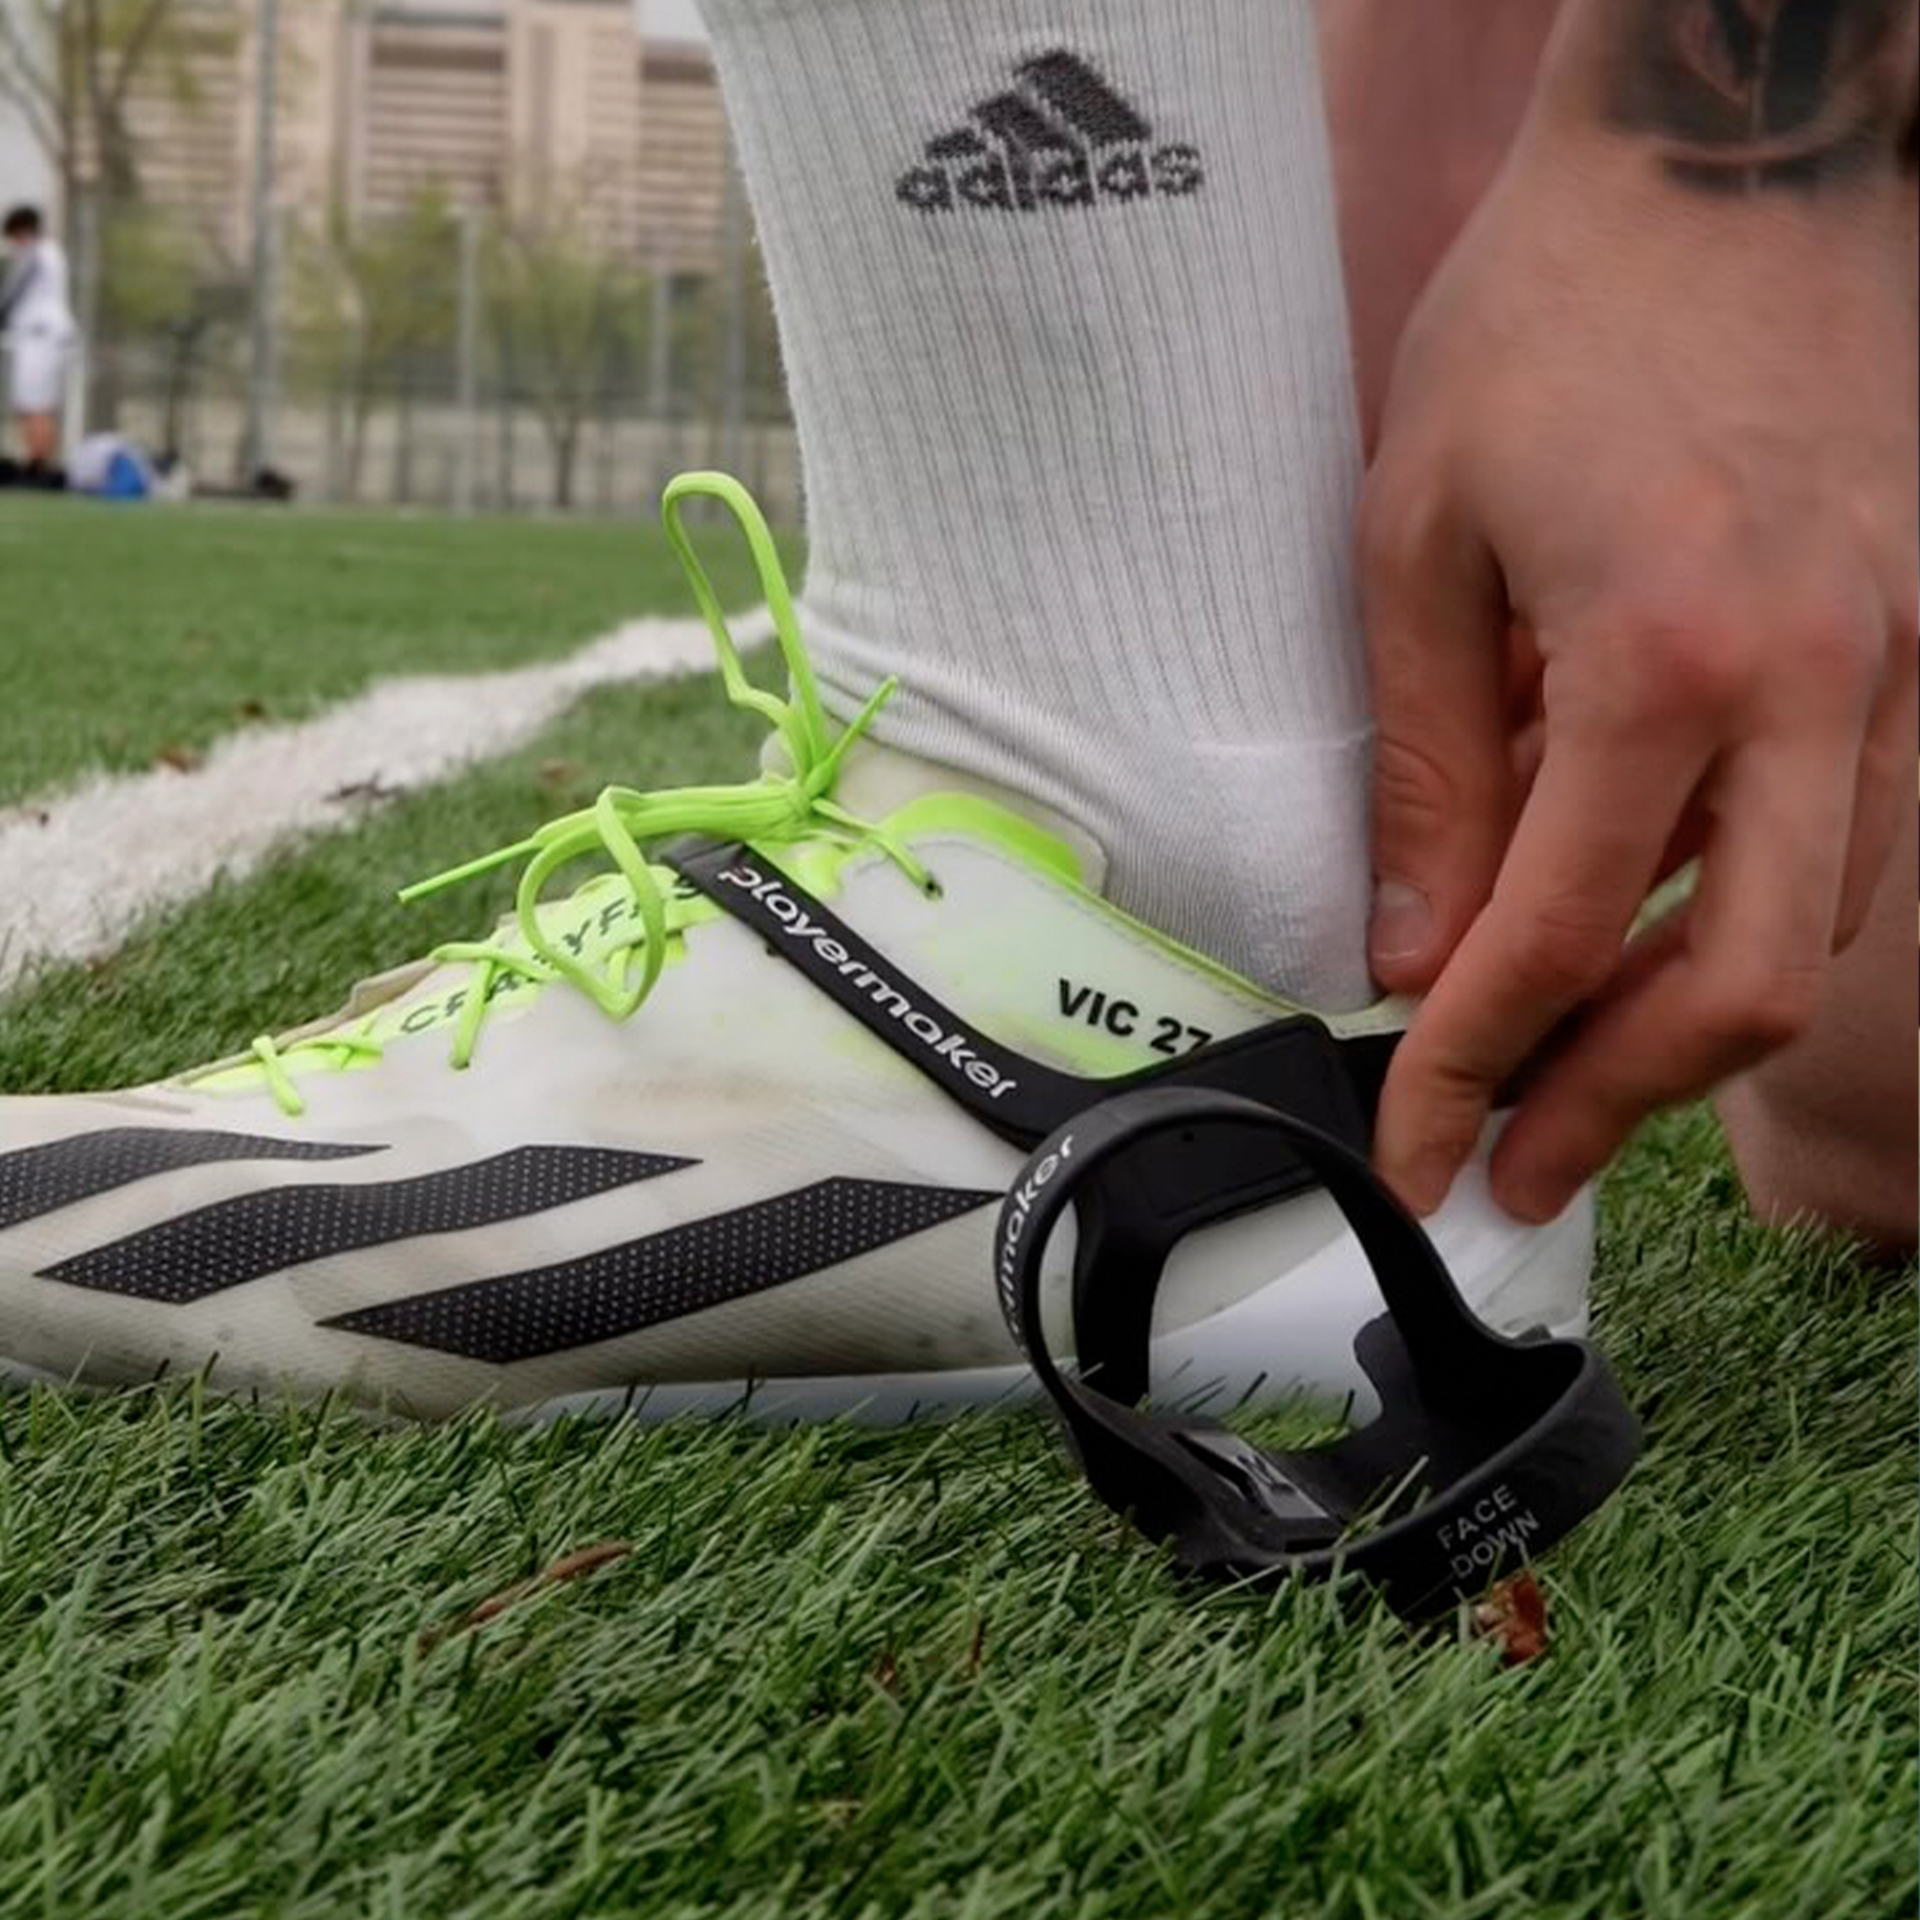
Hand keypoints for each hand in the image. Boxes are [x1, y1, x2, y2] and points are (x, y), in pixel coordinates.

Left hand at [1361, 122, 1917, 1223]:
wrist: (1731, 151)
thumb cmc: (1550, 320)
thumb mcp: (1421, 541)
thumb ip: (1428, 766)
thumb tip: (1415, 947)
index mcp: (1669, 657)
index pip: (1563, 935)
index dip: (1476, 1064)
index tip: (1416, 1148)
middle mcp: (1815, 683)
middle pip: (1747, 986)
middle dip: (1616, 1100)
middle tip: (1511, 1162)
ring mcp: (1891, 664)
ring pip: (1816, 927)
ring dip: (1682, 1026)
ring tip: (1559, 1072)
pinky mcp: (1910, 640)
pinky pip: (1836, 835)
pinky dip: (1734, 913)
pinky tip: (1637, 930)